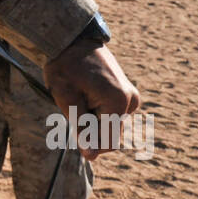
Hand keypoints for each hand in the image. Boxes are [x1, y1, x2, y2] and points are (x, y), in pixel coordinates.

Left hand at [43, 38, 140, 159]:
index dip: (88, 144)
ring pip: (111, 126)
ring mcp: (131, 97)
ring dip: (93, 121)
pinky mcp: (128, 94)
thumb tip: (91, 157)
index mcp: (118, 103)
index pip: (107, 142)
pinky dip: (98, 112)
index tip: (72, 127)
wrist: (72, 41)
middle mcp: (130, 101)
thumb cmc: (65, 68)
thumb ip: (82, 129)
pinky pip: (112, 115)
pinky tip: (86, 96)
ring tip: (79, 98)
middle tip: (74, 105)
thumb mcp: (67, 100)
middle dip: (90, 129)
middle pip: (110, 135)